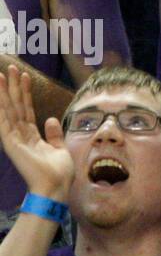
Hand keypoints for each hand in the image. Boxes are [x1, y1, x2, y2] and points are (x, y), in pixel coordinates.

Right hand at [0, 65, 73, 200]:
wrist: (56, 187)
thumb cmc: (58, 172)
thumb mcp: (59, 148)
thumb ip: (53, 134)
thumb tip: (50, 119)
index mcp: (32, 136)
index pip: (26, 109)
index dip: (25, 93)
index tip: (25, 76)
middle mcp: (21, 135)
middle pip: (16, 106)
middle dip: (13, 87)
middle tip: (11, 68)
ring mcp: (15, 139)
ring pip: (8, 111)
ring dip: (4, 93)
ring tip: (2, 75)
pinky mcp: (12, 145)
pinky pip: (4, 124)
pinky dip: (0, 111)